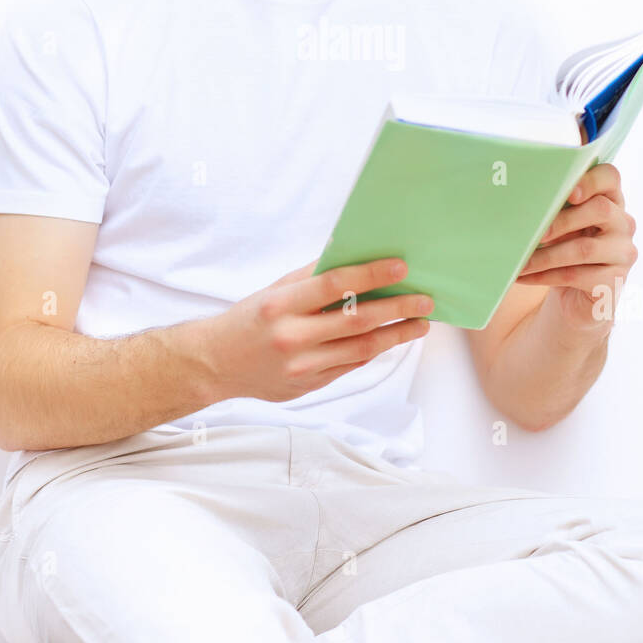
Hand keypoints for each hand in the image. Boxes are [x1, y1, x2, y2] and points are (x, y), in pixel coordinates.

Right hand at [201, 257, 432, 402]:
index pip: (335, 285)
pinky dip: (374, 350)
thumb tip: (356, 256)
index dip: (371, 275)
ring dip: (396, 335)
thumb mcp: (275, 289)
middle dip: (397, 309)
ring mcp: (302, 367)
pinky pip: (351, 365)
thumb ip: (312, 277)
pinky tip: (391, 338)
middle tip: (425, 300)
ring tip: (420, 323)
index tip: (401, 267)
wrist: (217, 363)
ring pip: (361, 349)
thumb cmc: (251, 318)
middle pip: (357, 321)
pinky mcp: (309, 386)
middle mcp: (292, 337)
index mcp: (281, 305)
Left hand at [515, 164, 637, 332]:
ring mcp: (623, 253)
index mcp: (611, 200)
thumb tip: (520, 201)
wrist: (576, 298)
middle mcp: (624, 223)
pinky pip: (576, 276)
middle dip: (562, 220)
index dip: (591, 180)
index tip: (569, 192)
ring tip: (519, 261)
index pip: (610, 177)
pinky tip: (524, 276)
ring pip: (585, 248)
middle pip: (600, 209)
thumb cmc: (566, 252)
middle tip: (533, 232)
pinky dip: (545, 276)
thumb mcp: (562, 226)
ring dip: (545, 256)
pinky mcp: (614, 282)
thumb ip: (554, 209)